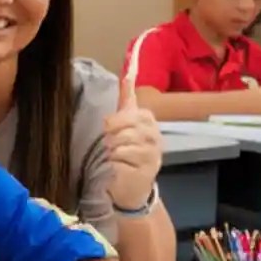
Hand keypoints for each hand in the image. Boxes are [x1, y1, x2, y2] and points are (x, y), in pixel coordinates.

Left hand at [104, 79, 161, 210]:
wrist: (131, 186)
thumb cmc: (124, 152)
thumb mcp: (122, 125)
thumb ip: (124, 101)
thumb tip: (127, 74)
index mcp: (146, 119)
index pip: (129, 111)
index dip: (114, 121)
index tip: (109, 128)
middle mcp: (153, 133)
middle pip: (122, 125)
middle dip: (109, 136)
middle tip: (107, 147)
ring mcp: (153, 151)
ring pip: (122, 141)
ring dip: (110, 151)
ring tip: (111, 158)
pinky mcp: (148, 167)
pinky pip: (123, 157)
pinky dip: (114, 162)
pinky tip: (115, 167)